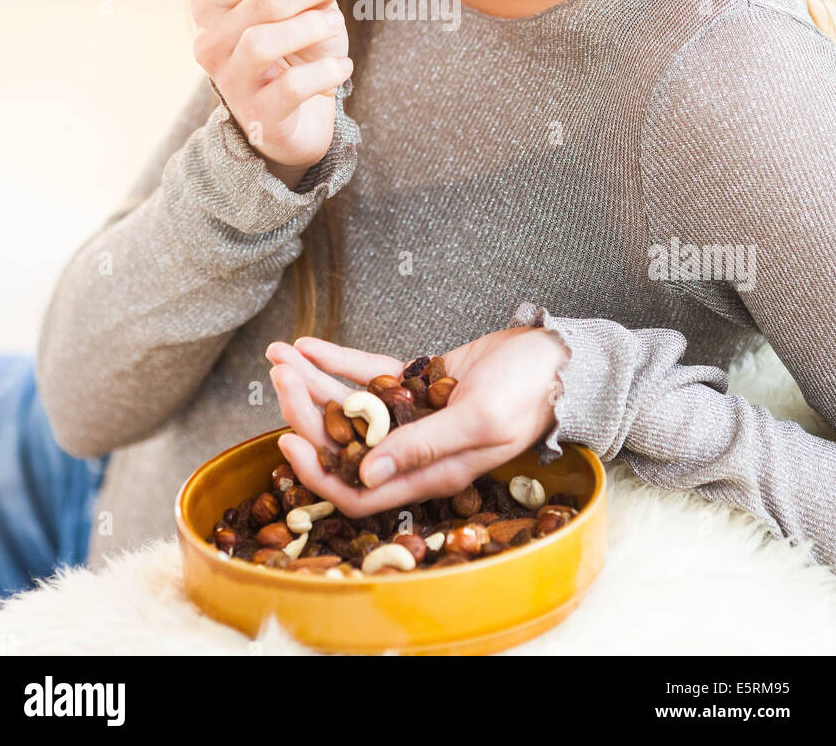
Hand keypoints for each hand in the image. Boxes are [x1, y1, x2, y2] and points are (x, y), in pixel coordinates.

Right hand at [190, 0, 374, 182]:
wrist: (295, 121)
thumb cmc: (298, 54)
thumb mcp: (307, 8)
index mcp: (212, 3)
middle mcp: (210, 41)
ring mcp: (230, 81)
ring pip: (264, 41)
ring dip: (313, 26)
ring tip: (337, 27)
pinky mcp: (257, 116)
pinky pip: (291, 86)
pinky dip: (325, 72)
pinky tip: (342, 69)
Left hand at [264, 325, 568, 517]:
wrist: (557, 359)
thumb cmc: (529, 393)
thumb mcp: (479, 419)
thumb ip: (424, 447)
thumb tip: (368, 474)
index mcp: (430, 473)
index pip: (358, 491)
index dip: (319, 473)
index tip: (286, 442)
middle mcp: (413, 451)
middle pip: (342, 443)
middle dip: (304, 411)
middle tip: (278, 375)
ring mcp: (412, 416)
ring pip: (348, 406)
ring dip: (313, 381)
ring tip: (280, 354)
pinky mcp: (416, 384)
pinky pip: (369, 374)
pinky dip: (338, 360)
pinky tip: (310, 345)